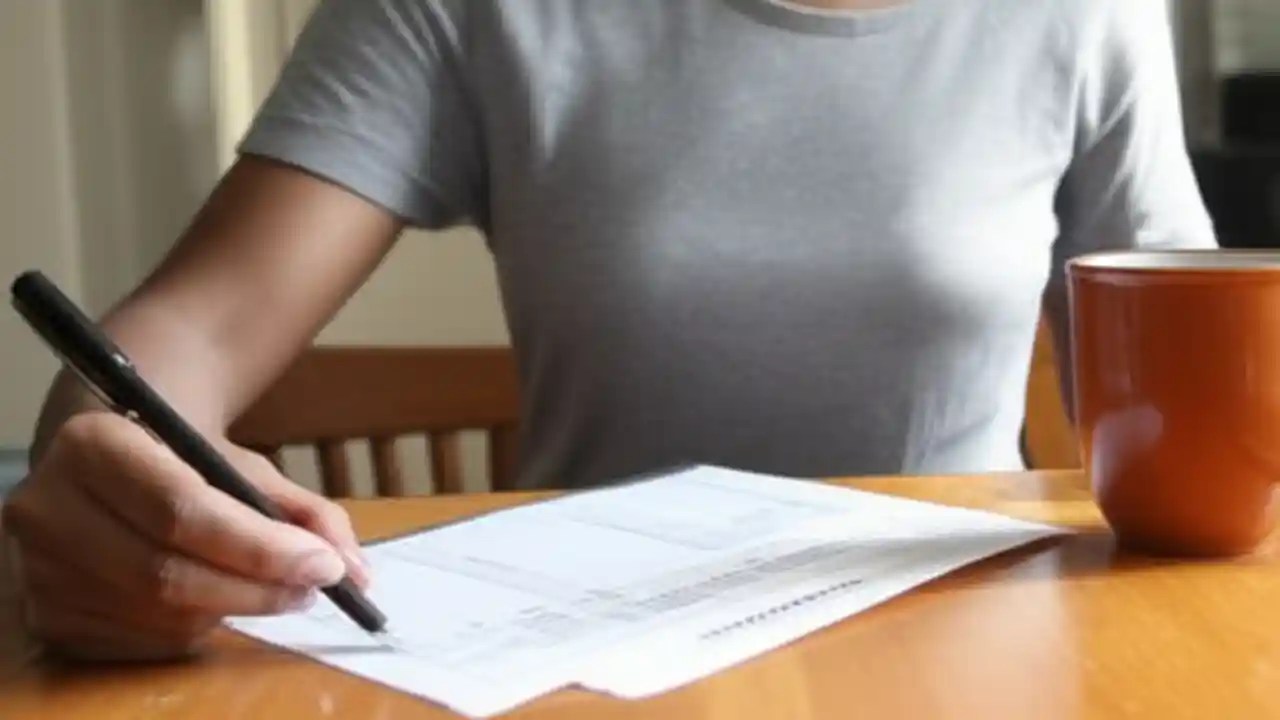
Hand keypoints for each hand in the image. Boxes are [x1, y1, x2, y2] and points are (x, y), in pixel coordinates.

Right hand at [1, 411, 368, 661]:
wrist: (114, 459)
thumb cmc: (183, 458)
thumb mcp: (244, 465)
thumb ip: (308, 512)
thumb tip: (358, 572)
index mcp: (93, 443)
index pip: (182, 509)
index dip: (259, 546)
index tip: (324, 565)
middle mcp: (49, 506)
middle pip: (166, 572)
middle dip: (256, 587)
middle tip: (311, 586)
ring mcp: (38, 567)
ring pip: (157, 616)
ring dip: (232, 611)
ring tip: (270, 589)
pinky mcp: (46, 615)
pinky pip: (139, 644)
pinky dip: (196, 631)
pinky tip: (218, 603)